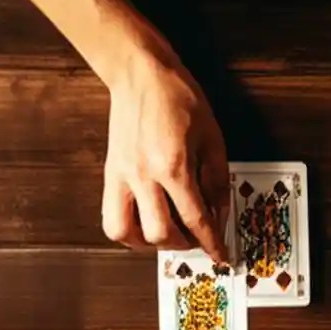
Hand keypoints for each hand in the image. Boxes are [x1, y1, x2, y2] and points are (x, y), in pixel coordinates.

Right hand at [102, 56, 229, 261]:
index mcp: (173, 165)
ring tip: (167, 234)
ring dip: (149, 243)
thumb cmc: (178, 98)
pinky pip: (110, 217)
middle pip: (161, 234)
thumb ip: (217, 180)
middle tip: (196, 237)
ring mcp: (122, 176)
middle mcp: (143, 175)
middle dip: (183, 244)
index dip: (211, 243)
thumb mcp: (212, 137)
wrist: (140, 74)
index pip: (195, 219)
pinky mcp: (110, 174)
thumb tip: (220, 214)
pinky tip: (145, 223)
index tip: (220, 254)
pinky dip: (129, 231)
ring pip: (126, 233)